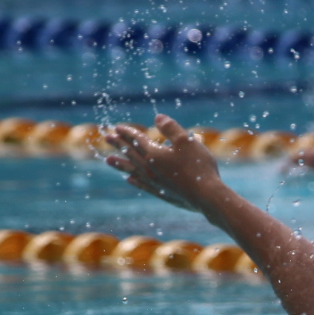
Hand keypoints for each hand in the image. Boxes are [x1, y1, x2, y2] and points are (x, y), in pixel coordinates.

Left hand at [104, 115, 225, 213]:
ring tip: (108, 160)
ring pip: (132, 170)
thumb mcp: (186, 141)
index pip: (137, 140)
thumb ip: (171, 128)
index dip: (128, 132)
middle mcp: (150, 169)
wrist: (207, 197)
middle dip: (118, 144)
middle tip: (106, 137)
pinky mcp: (161, 194)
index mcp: (154, 154)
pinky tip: (129, 179)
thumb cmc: (198, 167)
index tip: (118, 127)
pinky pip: (142, 185)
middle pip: (131, 154)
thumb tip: (157, 118)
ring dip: (120, 164)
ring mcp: (154, 183)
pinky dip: (134, 180)